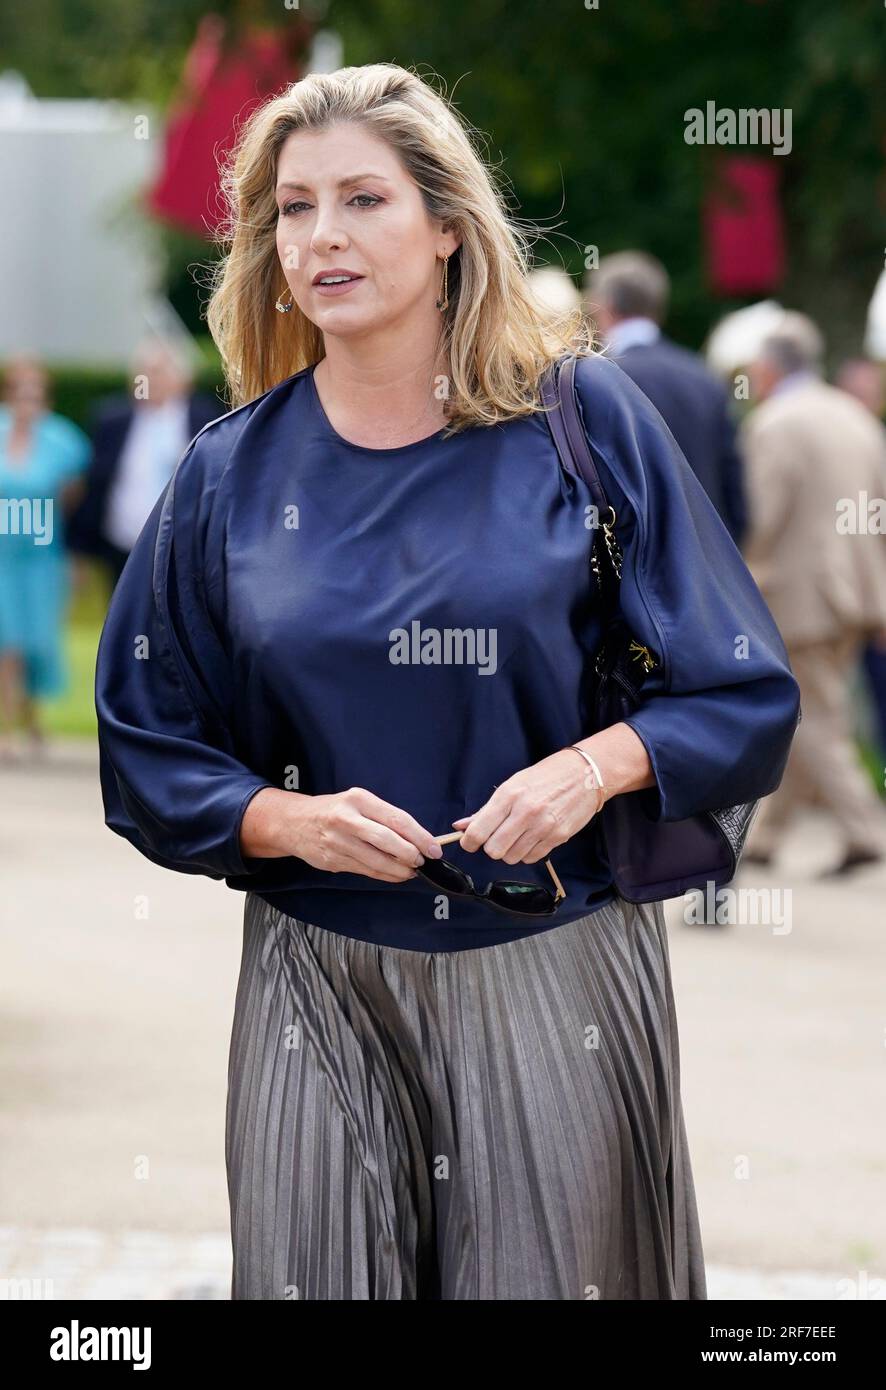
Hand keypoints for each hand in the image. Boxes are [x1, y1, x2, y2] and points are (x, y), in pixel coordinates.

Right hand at [278, 786, 443, 882]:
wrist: (293, 822)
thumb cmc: (333, 810)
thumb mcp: (357, 802)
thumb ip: (384, 817)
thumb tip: (417, 837)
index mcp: (358, 799)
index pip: (397, 819)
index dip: (419, 836)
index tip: (434, 848)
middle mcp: (347, 819)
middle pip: (387, 840)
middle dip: (411, 854)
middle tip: (423, 861)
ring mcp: (338, 841)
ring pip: (377, 860)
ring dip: (399, 869)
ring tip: (412, 871)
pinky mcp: (333, 860)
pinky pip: (365, 870)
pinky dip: (385, 875)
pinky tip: (396, 875)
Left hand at [450, 749, 603, 864]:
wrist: (585, 774)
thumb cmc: (546, 776)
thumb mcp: (512, 784)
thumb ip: (486, 809)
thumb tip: (461, 826)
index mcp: (509, 795)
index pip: (479, 831)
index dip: (469, 842)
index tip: (470, 842)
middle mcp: (525, 812)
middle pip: (494, 850)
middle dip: (491, 847)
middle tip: (497, 837)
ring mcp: (543, 826)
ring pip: (512, 858)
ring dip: (510, 851)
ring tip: (517, 836)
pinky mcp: (558, 837)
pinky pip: (532, 858)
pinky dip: (527, 853)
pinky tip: (532, 838)